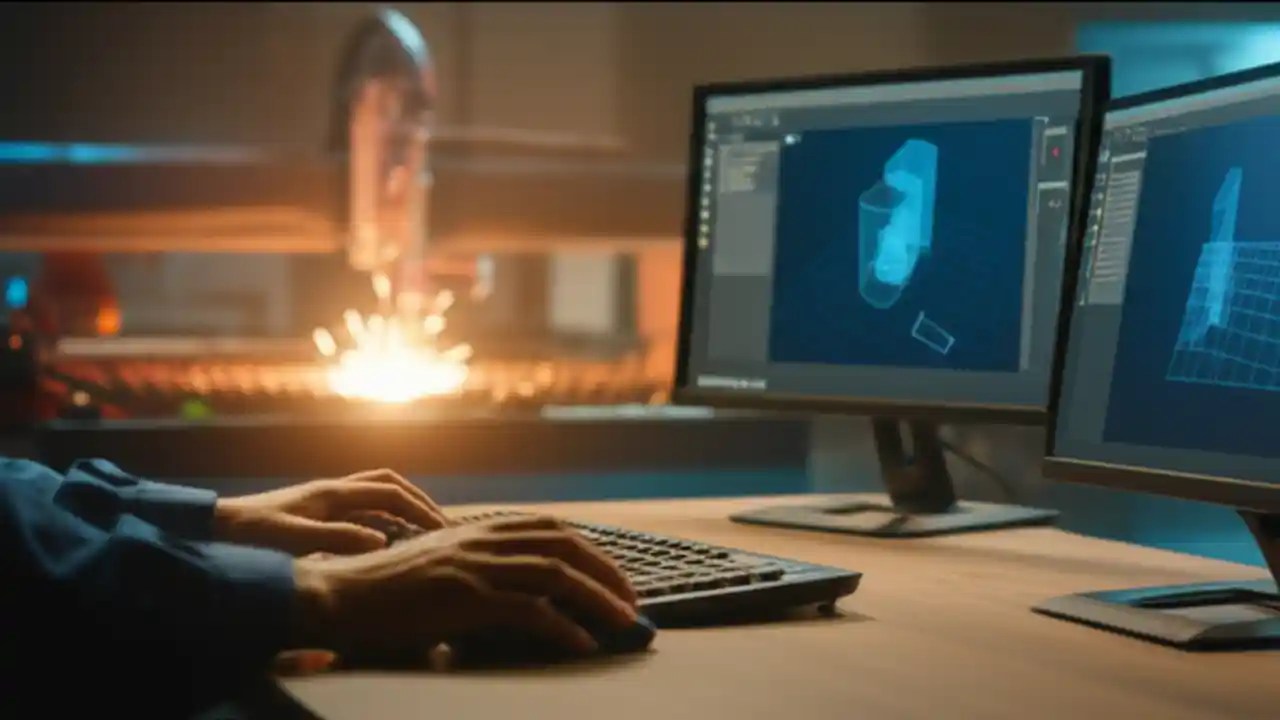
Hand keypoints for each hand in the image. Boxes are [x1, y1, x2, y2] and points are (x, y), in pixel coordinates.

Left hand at [213, 469, 448, 555]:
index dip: (419, 510)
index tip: (441, 530)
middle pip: (388, 483)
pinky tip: (385, 541)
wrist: (212, 528)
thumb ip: (337, 539)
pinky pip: (361, 508)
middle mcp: (331, 490)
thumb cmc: (248, 536)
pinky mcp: (315, 512)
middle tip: (440, 525)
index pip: (390, 494)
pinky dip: (382, 519)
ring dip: (401, 507)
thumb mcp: (293, 540)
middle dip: (417, 501)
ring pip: (375, 493)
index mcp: (331, 493)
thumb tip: (383, 542)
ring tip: (420, 531)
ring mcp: (323, 499)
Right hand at [290, 515, 639, 658]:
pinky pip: (529, 610)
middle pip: (563, 544)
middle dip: (606, 571)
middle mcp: (482, 540)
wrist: (342, 594)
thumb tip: (523, 599)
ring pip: (556, 573)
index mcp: (479, 530)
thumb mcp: (442, 568)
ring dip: (598, 599)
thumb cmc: (388, 591)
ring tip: (623, 623)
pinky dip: (564, 627)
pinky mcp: (465, 597)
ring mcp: (475, 566)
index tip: (613, 575)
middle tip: (631, 601)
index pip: (550, 528)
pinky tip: (583, 644)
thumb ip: (481, 572)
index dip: (589, 549)